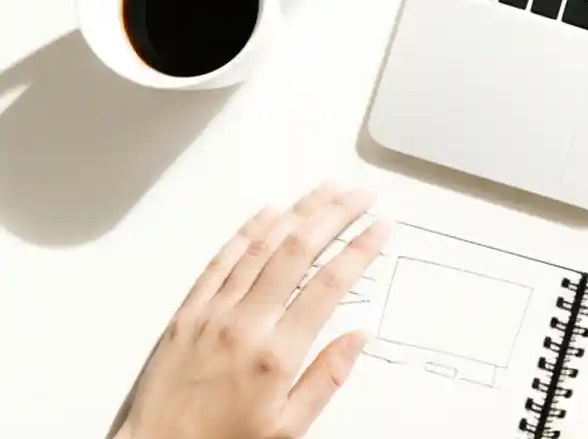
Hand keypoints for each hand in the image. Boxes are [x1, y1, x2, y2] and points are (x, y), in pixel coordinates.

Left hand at [113, 185, 390, 438]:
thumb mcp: (288, 427)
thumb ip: (326, 378)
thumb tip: (358, 338)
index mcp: (276, 354)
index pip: (330, 284)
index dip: (360, 249)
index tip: (380, 229)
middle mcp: (244, 324)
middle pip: (298, 250)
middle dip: (335, 215)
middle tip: (360, 195)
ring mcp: (213, 312)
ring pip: (261, 246)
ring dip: (297, 212)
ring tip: (324, 191)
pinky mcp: (188, 312)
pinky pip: (221, 259)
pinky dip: (247, 231)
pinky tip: (267, 213)